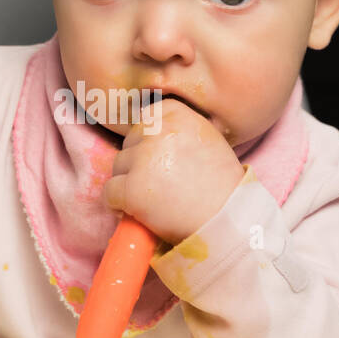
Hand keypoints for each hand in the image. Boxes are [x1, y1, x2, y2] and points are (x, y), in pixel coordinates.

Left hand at [103, 97, 245, 245]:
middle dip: (139, 161)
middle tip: (158, 184)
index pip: (148, 117)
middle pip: (131, 141)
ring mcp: (143, 160)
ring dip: (129, 182)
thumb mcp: (208, 141)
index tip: (162, 159)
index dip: (150, 140)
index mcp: (179, 115)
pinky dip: (118, 204)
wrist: (228, 222)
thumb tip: (148, 133)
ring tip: (153, 200)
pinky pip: (110, 192)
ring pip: (118, 166)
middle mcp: (159, 132)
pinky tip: (138, 213)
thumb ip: (181, 131)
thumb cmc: (223, 187)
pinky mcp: (131, 189)